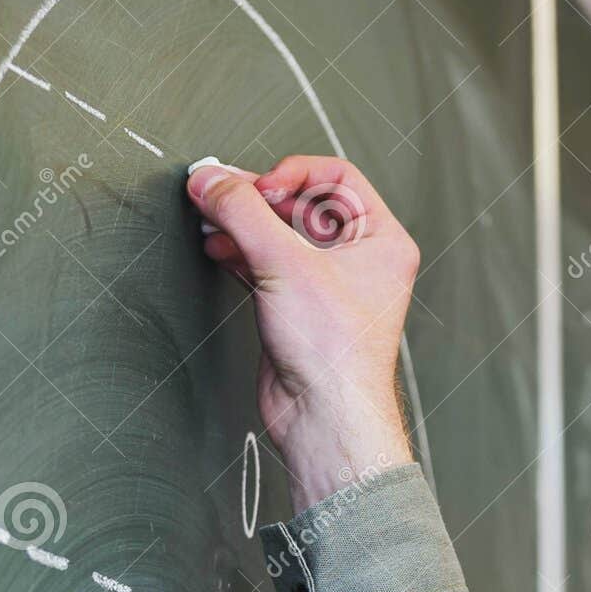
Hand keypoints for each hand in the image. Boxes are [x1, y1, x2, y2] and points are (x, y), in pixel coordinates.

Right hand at [186, 155, 417, 512]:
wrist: (324, 417)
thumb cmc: (334, 352)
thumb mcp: (286, 264)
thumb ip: (242, 214)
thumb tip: (210, 179)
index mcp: (380, 239)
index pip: (336, 177)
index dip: (292, 174)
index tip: (258, 187)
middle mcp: (358, 258)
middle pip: (301, 204)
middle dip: (257, 198)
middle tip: (218, 193)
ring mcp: (326, 284)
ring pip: (280, 234)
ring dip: (242, 224)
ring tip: (209, 220)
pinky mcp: (297, 307)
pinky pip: (266, 263)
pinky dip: (240, 251)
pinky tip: (217, 247)